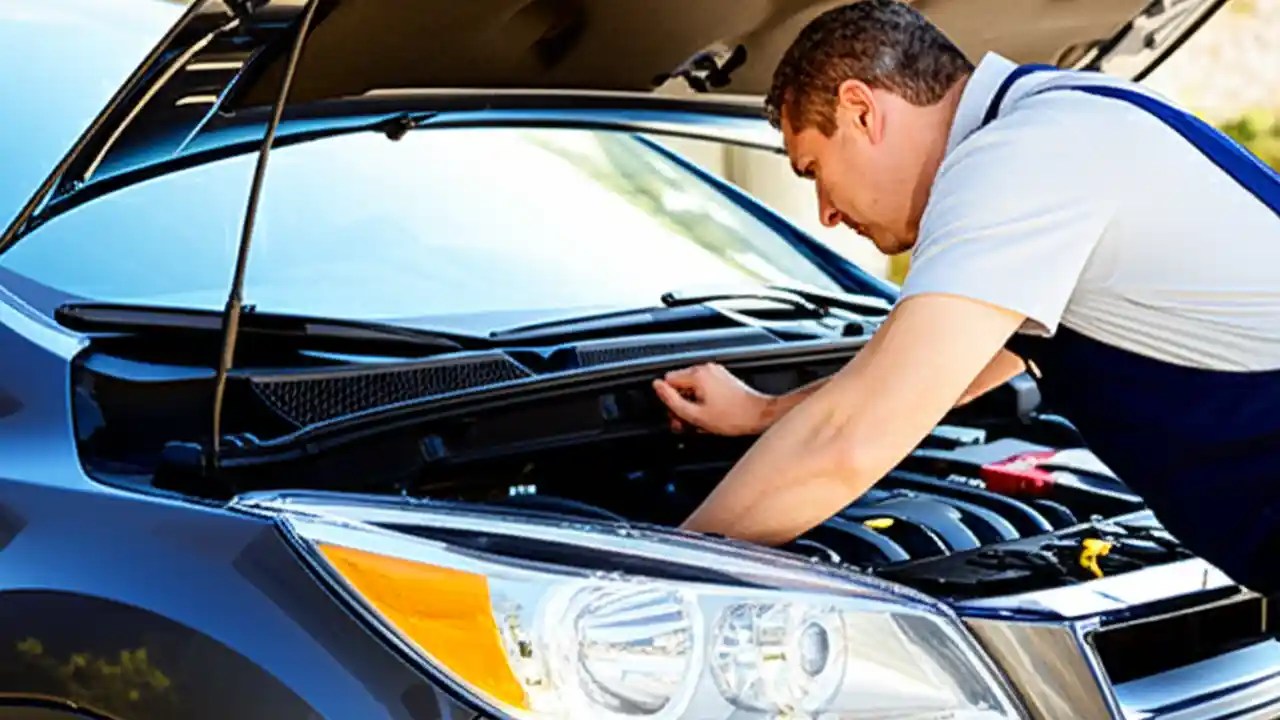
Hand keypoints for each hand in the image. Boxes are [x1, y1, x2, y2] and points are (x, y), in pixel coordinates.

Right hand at [652, 362, 775, 435]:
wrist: (760, 415)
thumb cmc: (733, 417)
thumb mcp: (695, 415)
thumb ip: (672, 401)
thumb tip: (657, 387)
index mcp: (697, 375)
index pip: (668, 381)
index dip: (669, 401)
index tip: (678, 415)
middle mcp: (706, 369)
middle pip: (679, 384)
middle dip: (681, 403)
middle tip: (688, 422)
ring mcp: (716, 372)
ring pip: (691, 386)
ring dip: (692, 403)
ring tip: (702, 420)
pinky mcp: (723, 378)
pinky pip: (704, 387)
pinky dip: (703, 400)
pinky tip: (710, 413)